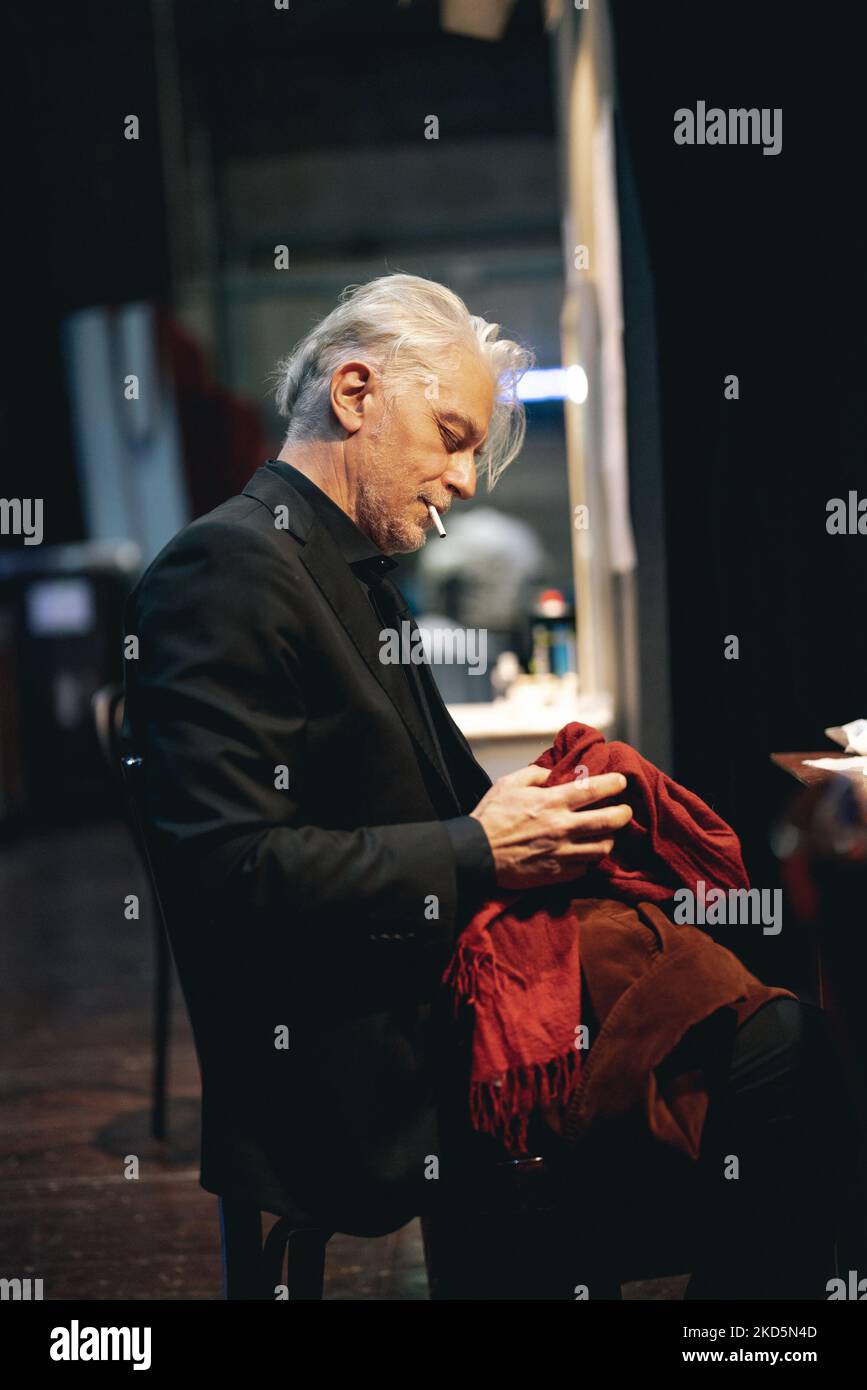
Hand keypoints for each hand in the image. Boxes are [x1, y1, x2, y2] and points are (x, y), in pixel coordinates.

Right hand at [469, 765, 631, 891]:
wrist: (475, 854)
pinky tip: (585, 854)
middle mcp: (562, 827)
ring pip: (603, 848)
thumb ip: (535, 774)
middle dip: (623, 814)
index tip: (621, 782)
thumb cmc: (490, 817)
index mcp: (551, 802)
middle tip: (625, 811)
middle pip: (609, 821)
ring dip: (610, 839)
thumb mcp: (508, 784)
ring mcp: (562, 853)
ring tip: (608, 834)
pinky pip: (585, 868)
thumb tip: (554, 774)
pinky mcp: (557, 874)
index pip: (594, 789)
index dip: (614, 784)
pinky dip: (589, 860)